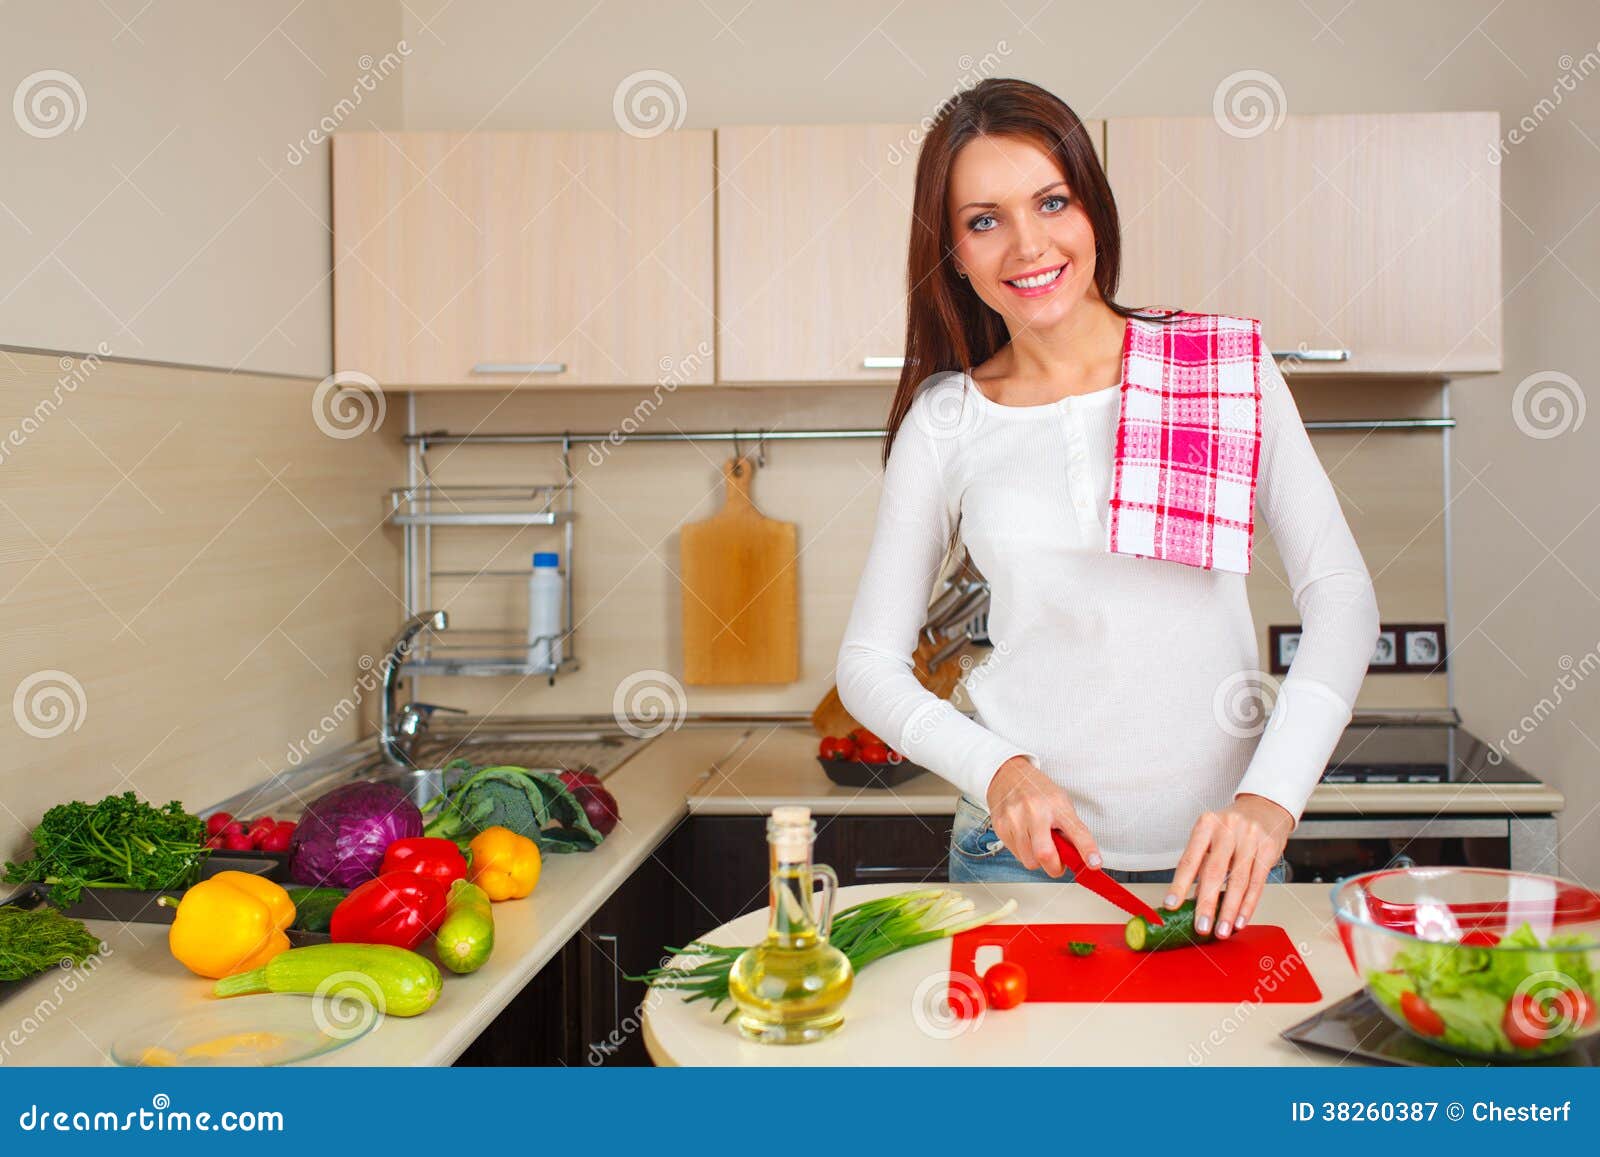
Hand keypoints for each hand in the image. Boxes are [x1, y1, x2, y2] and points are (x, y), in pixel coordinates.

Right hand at [984, 756, 1101, 876]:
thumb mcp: (1061, 803)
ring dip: (1038, 860)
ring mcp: (1015, 819)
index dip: (1087, 850)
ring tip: (1038, 842)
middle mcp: (1035, 811)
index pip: (1076, 831)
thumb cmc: (1038, 790)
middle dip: (1055, 867)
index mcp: (1056, 804)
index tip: (1094, 863)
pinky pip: (1017, 855)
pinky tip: (1025, 837)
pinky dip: (1024, 852)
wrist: (1008, 775)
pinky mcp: (1001, 827)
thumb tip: (1080, 856)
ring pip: (1030, 861)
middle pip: (1045, 854)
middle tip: (1058, 862)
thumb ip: (1070, 830)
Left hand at [1165, 794, 1292, 937]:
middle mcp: (1227, 828)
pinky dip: (1248, 905)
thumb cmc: (1231, 827)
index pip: (1189, 859)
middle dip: (1207, 903)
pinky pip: (1257, 883)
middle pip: (1214, 871)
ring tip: (1221, 930)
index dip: (1179, 884)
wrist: (1265, 808)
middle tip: (1201, 927)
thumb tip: (1189, 899)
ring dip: (1229, 910)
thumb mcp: (1211, 836)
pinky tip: (1240, 920)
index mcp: (1205, 824)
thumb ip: (1202, 862)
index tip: (1171, 905)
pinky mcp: (1268, 848)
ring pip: (1238, 881)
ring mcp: (1250, 837)